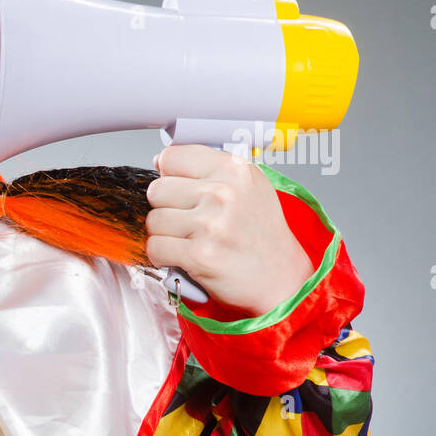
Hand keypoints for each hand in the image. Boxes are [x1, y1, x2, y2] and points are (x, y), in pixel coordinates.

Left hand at [144, 145, 313, 316]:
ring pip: (154, 220)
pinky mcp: (200, 255)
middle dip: (165, 208)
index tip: (178, 189)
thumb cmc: (262, 236)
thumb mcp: (248, 188)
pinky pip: (155, 248)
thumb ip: (207, 171)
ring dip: (164, 235)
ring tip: (189, 241)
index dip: (168, 176)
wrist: (282, 278)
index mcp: (235, 170)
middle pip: (157, 190)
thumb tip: (159, 161)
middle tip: (187, 222)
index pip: (172, 157)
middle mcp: (224, 192)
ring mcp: (211, 224)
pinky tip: (182, 257)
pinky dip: (162, 257)